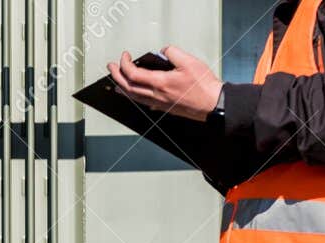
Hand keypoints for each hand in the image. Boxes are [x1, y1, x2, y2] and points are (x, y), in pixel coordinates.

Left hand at [107, 46, 223, 120]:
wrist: (212, 104)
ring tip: (116, 82)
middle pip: (128, 87)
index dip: (124, 64)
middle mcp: (156, 95)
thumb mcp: (189, 61)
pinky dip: (134, 96)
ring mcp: (159, 103)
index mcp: (160, 83)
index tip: (124, 56)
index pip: (133, 74)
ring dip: (122, 88)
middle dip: (117, 76)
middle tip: (112, 67)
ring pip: (134, 97)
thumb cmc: (203, 86)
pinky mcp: (164, 108)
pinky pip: (143, 102)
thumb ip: (172, 53)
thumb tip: (163, 51)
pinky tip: (134, 94)